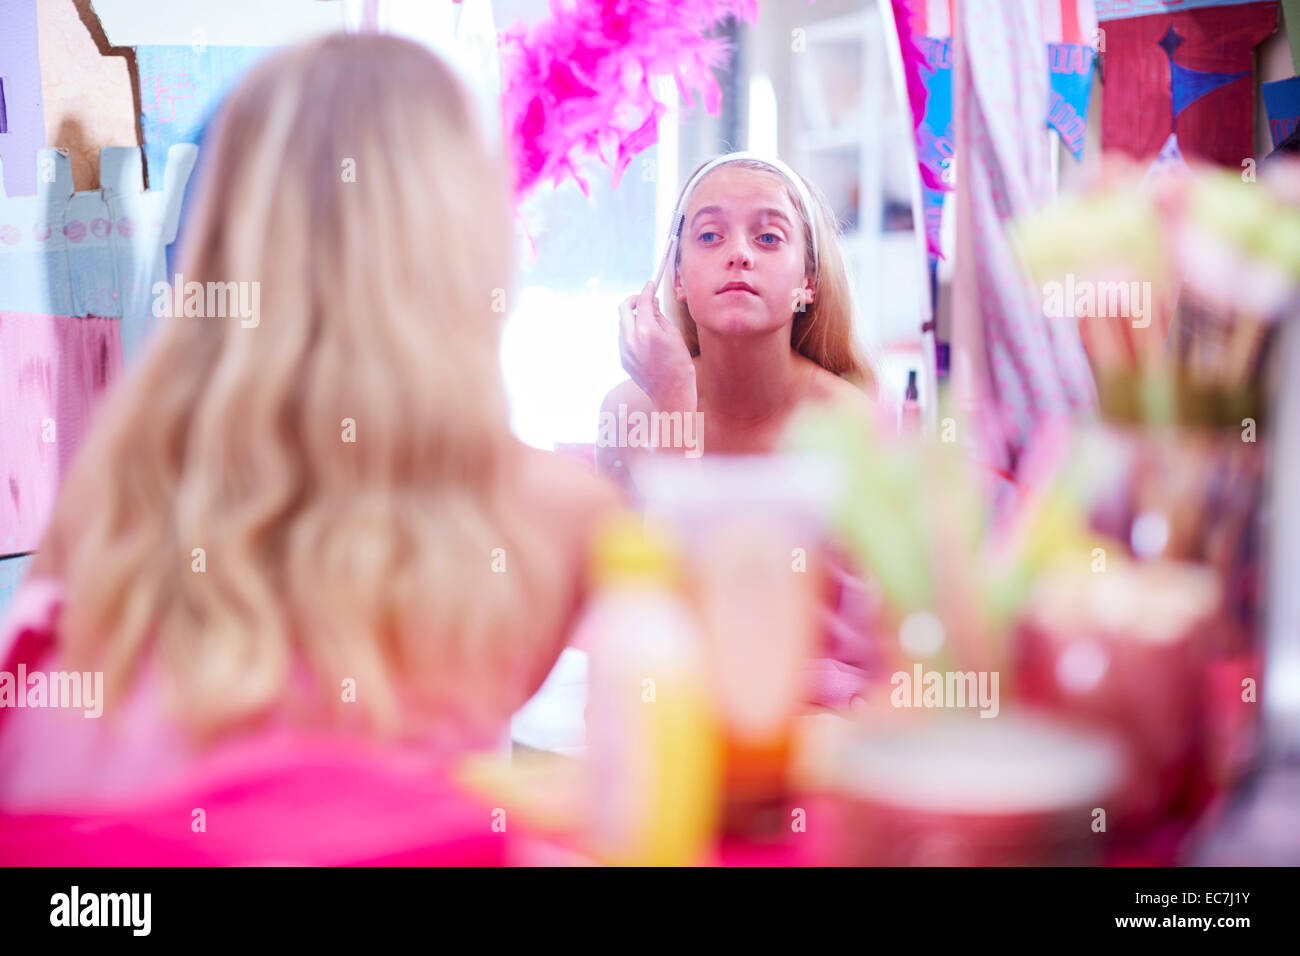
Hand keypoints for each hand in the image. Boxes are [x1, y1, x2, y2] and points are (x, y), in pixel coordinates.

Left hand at [618, 282, 696, 411]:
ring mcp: (624, 350)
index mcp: (646, 331)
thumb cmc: (679, 365)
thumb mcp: (674, 335)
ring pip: (623, 324)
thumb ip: (659, 317)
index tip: (650, 285)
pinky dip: (632, 333)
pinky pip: (624, 339)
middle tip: (644, 300)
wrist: (671, 393)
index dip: (647, 290)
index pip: (643, 301)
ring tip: (650, 324)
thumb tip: (652, 304)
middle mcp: (631, 339)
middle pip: (623, 308)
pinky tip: (646, 342)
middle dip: (633, 300)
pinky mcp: (623, 359)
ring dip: (633, 318)